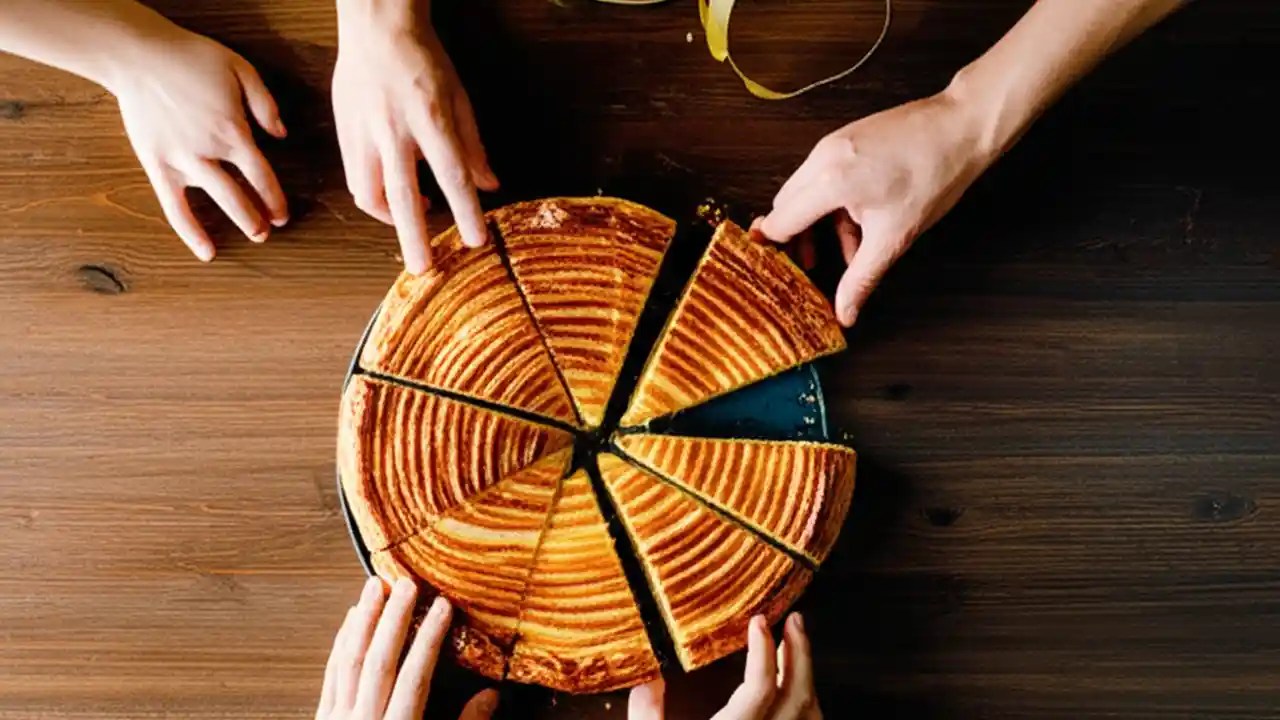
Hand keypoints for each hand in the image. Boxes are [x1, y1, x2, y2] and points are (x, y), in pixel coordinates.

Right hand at [112, 27, 287, 261]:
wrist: (137, 54)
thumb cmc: (190, 58)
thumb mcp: (241, 69)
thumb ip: (265, 104)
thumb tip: (281, 135)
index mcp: (233, 131)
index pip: (262, 175)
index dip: (275, 198)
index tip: (282, 213)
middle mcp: (209, 151)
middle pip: (242, 194)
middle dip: (259, 216)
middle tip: (268, 230)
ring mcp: (182, 161)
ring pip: (215, 201)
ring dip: (238, 221)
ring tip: (254, 237)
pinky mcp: (156, 165)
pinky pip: (174, 206)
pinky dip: (190, 231)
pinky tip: (204, 251)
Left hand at [316, 577, 498, 719]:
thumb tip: (491, 696)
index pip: (414, 677)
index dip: (429, 639)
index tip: (443, 606)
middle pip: (377, 662)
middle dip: (392, 619)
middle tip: (406, 582)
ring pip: (348, 663)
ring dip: (362, 622)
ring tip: (374, 588)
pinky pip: (330, 676)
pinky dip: (340, 645)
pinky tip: (349, 623)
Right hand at [333, 0, 496, 272]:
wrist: (376, 28)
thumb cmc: (423, 60)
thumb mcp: (459, 98)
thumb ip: (473, 146)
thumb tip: (490, 185)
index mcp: (429, 117)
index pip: (451, 173)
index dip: (465, 210)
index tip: (476, 240)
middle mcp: (393, 129)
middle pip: (403, 195)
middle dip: (412, 237)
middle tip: (422, 268)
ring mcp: (363, 132)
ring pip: (368, 193)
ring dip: (389, 219)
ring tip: (410, 227)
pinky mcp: (344, 133)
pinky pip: (355, 179)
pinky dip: (373, 197)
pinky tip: (391, 198)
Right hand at [628, 613, 819, 719]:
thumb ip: (647, 714)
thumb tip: (647, 678)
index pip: (761, 689)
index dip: (764, 652)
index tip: (759, 622)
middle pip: (799, 698)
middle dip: (800, 654)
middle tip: (795, 621)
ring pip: (810, 715)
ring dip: (807, 677)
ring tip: (797, 647)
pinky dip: (807, 704)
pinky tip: (797, 689)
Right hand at [759, 90, 993, 326]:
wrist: (961, 128)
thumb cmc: (934, 175)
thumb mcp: (894, 237)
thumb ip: (861, 278)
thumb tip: (845, 311)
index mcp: (829, 181)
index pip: (779, 222)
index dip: (776, 250)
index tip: (779, 270)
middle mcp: (822, 157)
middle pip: (785, 205)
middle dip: (794, 237)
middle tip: (808, 265)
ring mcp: (833, 144)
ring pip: (805, 190)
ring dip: (816, 222)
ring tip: (843, 250)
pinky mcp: (845, 139)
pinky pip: (824, 175)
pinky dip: (832, 202)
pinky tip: (859, 224)